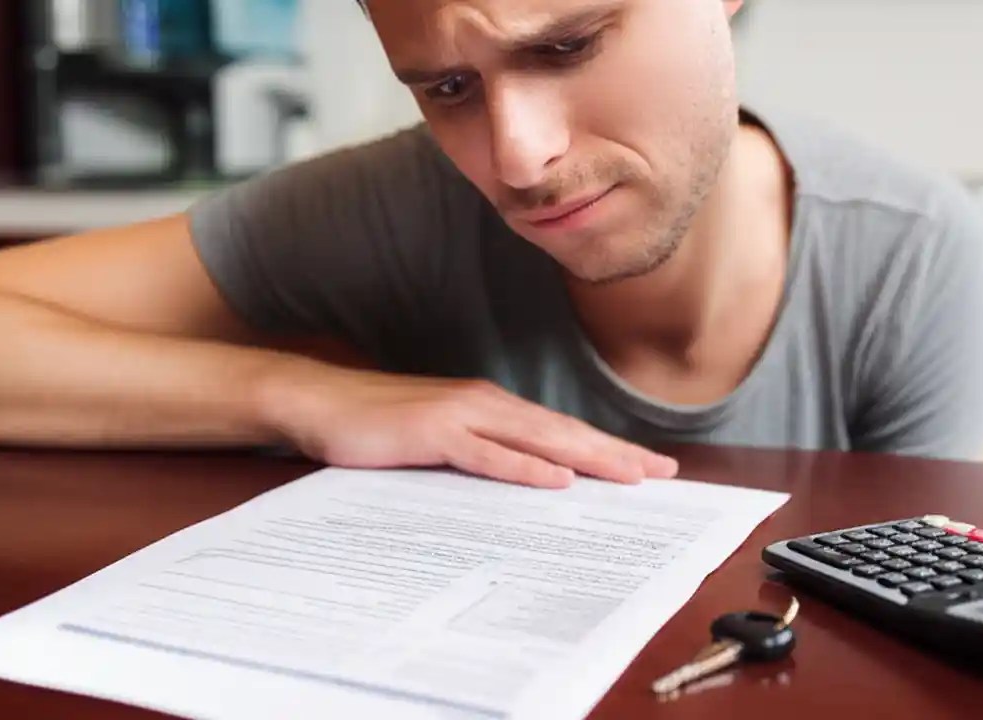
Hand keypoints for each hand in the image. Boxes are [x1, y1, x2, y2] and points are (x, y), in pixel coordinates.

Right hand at [258, 360, 679, 488]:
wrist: (319, 402)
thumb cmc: (379, 426)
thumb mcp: (440, 443)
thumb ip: (481, 457)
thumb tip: (524, 483)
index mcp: (491, 408)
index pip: (560, 433)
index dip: (606, 449)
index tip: (648, 467)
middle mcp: (486, 405)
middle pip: (563, 434)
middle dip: (616, 454)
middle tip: (663, 474)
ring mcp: (461, 416)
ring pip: (538, 440)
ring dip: (588, 457)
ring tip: (631, 476)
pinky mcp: (433, 433)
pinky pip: (488, 455)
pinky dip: (525, 468)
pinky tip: (557, 481)